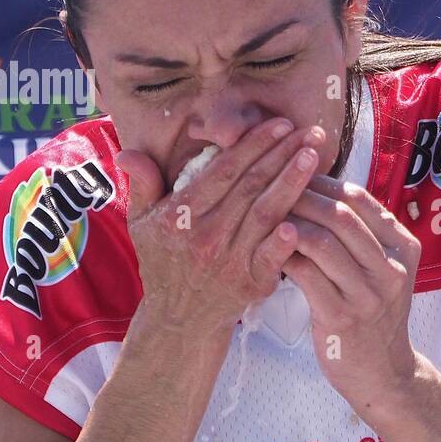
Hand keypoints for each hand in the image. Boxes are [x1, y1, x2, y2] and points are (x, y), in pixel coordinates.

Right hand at [116, 118, 324, 337]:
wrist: (178, 318)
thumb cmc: (164, 261)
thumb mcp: (141, 223)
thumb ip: (142, 184)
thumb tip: (127, 150)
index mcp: (181, 214)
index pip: (224, 171)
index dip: (254, 145)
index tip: (280, 123)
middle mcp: (205, 235)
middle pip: (250, 185)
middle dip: (282, 154)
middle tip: (311, 131)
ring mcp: (229, 260)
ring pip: (265, 213)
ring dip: (292, 182)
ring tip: (313, 155)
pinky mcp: (249, 284)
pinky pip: (271, 257)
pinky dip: (285, 239)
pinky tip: (304, 217)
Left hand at [280, 176, 422, 408]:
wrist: (381, 372)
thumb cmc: (372, 313)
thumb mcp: (382, 268)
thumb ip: (361, 233)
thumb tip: (317, 184)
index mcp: (404, 246)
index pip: (360, 198)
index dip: (321, 182)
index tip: (291, 176)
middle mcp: (392, 268)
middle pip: (340, 215)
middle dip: (301, 198)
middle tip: (271, 193)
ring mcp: (369, 294)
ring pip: (322, 242)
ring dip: (288, 226)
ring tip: (266, 220)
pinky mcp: (343, 317)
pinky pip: (306, 275)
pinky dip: (284, 257)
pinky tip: (269, 252)